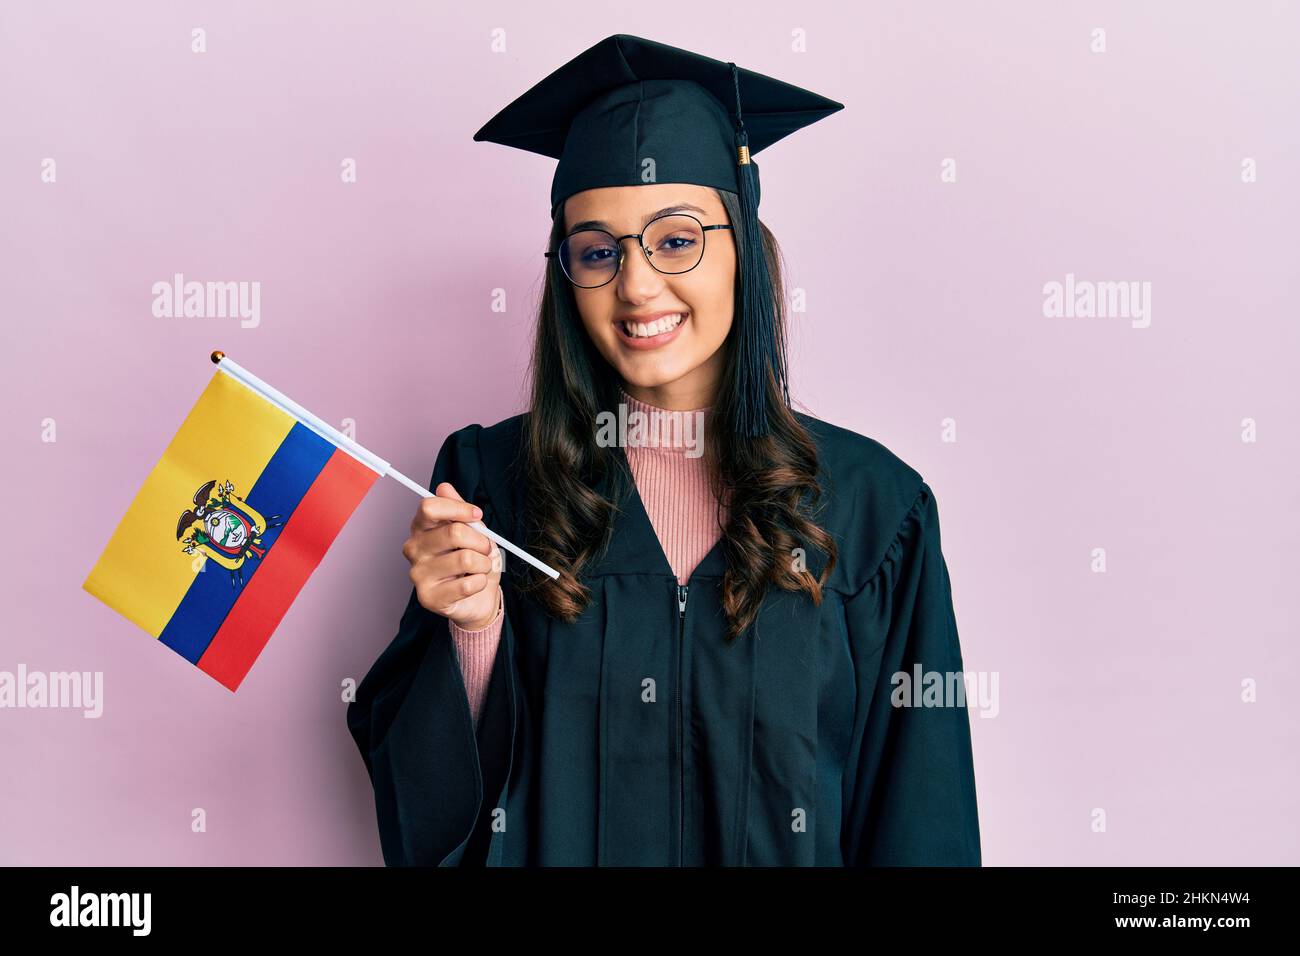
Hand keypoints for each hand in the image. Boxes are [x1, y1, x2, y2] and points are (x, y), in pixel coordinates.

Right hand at [403, 482, 502, 629]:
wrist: (478, 598)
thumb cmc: (473, 561)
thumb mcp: (472, 531)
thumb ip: (458, 509)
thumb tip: (444, 487)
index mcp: (421, 528)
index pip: (429, 507)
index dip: (459, 508)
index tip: (478, 516)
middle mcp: (413, 549)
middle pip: (454, 532)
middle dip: (481, 541)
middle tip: (485, 549)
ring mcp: (418, 574)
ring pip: (465, 558)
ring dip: (484, 563)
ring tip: (479, 568)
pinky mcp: (428, 598)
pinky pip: (468, 584)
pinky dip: (481, 582)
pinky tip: (474, 584)